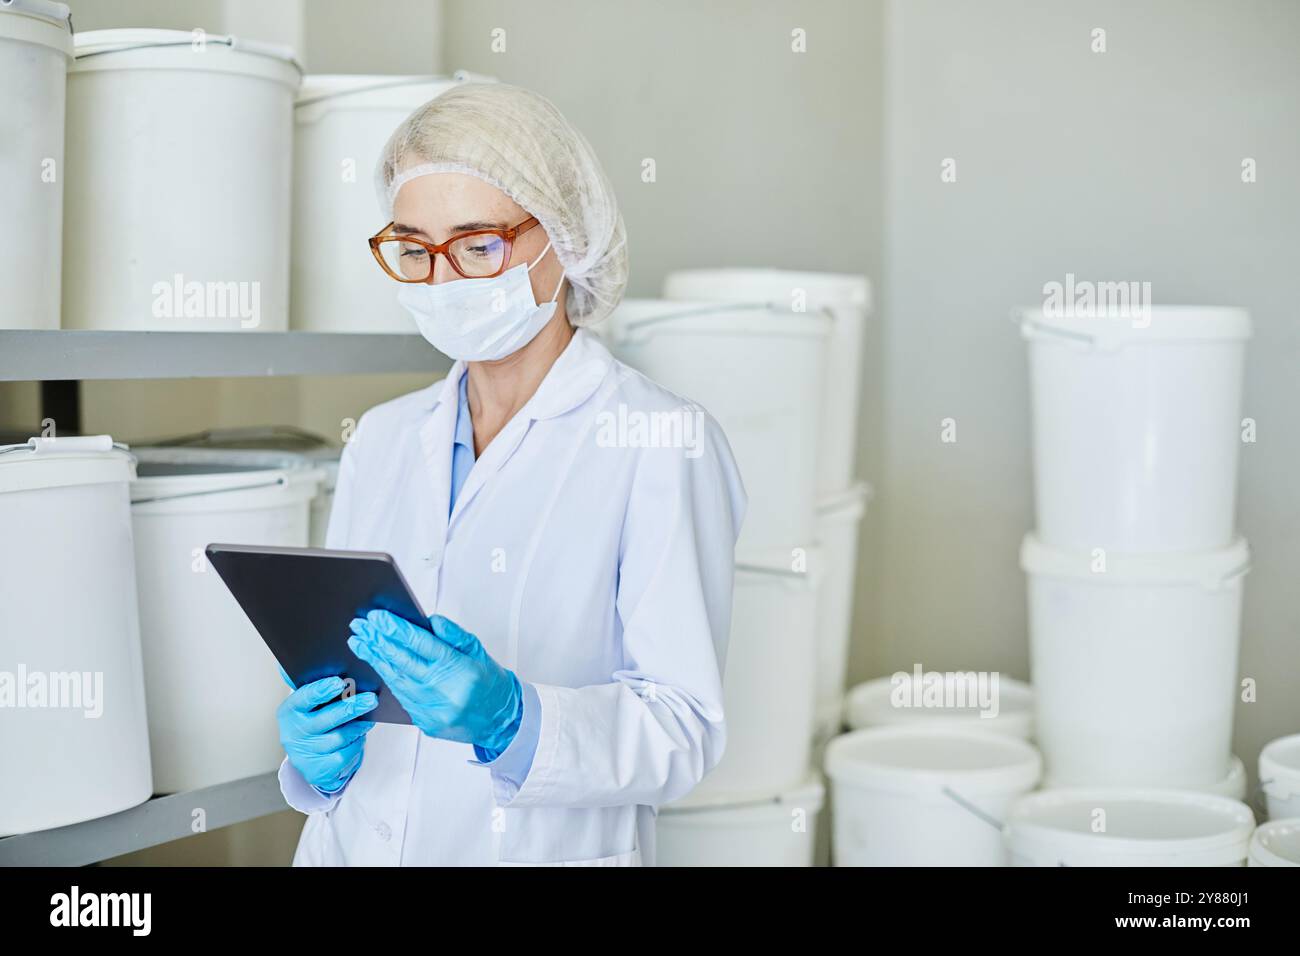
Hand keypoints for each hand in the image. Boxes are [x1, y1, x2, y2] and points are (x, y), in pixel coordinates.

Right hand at [277, 677, 377, 792]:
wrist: (308, 756)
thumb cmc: (315, 721)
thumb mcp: (312, 706)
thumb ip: (324, 693)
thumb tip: (349, 681)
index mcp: (290, 711)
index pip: (304, 698)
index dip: (321, 690)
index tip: (339, 682)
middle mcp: (293, 733)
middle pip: (327, 718)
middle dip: (351, 708)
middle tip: (371, 699)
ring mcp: (304, 754)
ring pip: (340, 737)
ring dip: (358, 727)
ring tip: (369, 720)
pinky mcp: (316, 771)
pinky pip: (344, 755)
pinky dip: (355, 745)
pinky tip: (358, 738)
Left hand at [348, 610, 522, 758]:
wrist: (502, 721)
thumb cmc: (490, 684)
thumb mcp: (479, 651)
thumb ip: (454, 635)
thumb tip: (430, 621)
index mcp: (459, 669)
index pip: (420, 644)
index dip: (396, 629)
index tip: (377, 617)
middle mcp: (444, 691)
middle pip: (402, 661)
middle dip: (377, 641)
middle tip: (360, 626)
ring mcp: (433, 710)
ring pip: (396, 680)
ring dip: (375, 659)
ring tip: (360, 642)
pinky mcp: (425, 723)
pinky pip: (402, 697)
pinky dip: (389, 679)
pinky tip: (378, 665)